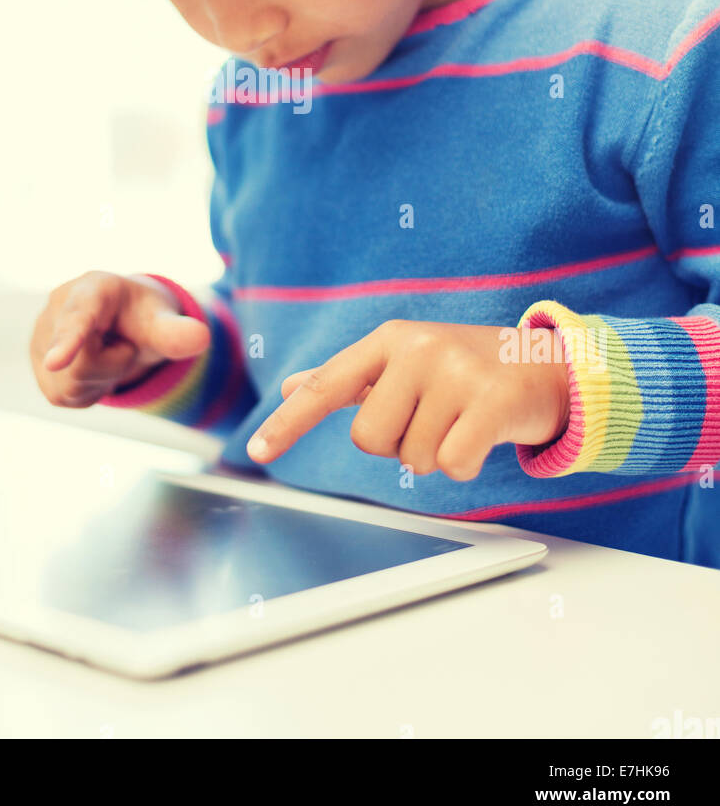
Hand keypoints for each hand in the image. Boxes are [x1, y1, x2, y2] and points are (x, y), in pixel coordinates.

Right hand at [30, 271, 210, 407]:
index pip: (79, 315)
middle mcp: (56, 306)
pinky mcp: (37, 367)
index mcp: (93, 286)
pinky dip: (87, 391)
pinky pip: (64, 397)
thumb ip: (176, 330)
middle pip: (81, 365)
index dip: (67, 339)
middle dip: (115, 365)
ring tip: (108, 353)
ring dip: (100, 380)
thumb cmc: (143, 316)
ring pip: (70, 385)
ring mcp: (40, 337)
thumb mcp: (163, 319)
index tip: (56, 362)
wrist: (123, 324)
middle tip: (125, 345)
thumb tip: (201, 337)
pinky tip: (94, 370)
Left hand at [245, 318, 569, 480]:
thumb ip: (346, 378)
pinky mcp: (493, 400)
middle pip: (371, 439)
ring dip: (436, 454)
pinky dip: (464, 465)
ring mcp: (456, 372)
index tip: (257, 450)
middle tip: (433, 418)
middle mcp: (418, 348)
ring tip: (461, 421)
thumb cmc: (465, 370)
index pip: (327, 385)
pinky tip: (482, 436)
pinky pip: (452, 464)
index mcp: (389, 340)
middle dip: (399, 444)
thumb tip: (288, 385)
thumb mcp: (402, 363)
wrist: (548, 366)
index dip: (290, 421)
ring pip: (413, 458)